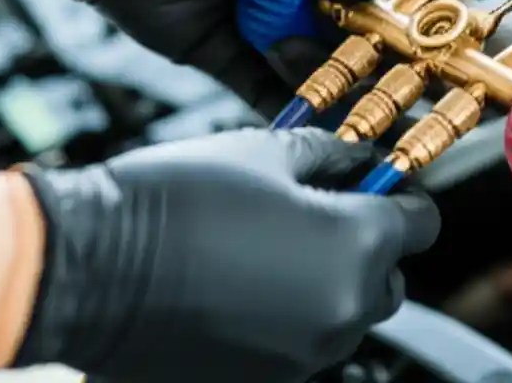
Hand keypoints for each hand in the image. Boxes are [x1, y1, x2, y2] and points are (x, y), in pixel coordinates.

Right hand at [12, 128, 439, 381]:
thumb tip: (358, 161)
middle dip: (367, 248)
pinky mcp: (266, 380)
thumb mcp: (264, 150)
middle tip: (320, 217)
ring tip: (268, 252)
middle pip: (388, 278)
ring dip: (326, 285)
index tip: (379, 187)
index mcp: (356, 245)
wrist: (90, 268)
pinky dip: (286, 320)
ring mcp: (305, 354)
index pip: (421, 222)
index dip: (401, 198)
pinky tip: (240, 289)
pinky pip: (299, 344)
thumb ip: (328, 156)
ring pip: (344, 315)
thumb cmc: (175, 200)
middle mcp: (343, 310)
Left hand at [36, 0, 410, 117]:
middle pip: (340, 36)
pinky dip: (289, 107)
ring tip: (374, 112)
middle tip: (415, 88)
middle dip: (375, 61)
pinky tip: (322, 126)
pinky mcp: (221, 58)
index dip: (393, 8)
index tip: (432, 30)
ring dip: (337, 87)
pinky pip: (261, 89)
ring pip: (306, 66)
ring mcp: (253, 29)